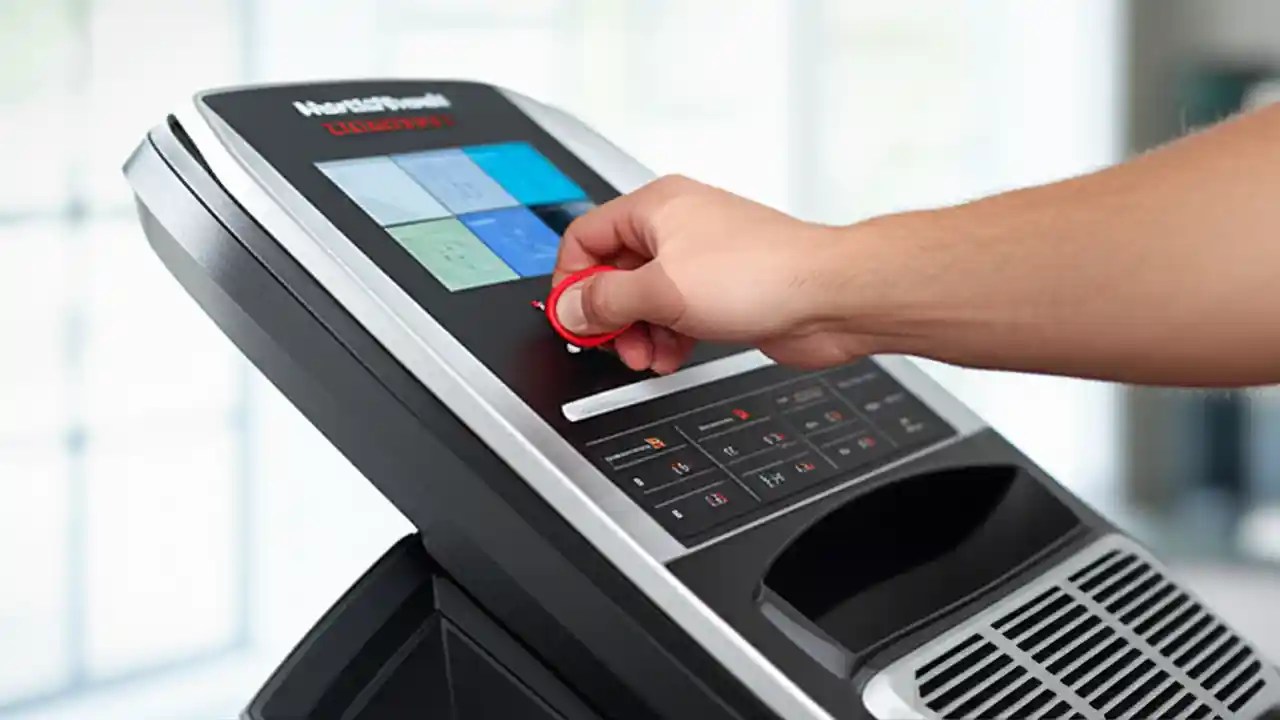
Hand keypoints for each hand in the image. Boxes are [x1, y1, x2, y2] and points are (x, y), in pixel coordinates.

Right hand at [551, 175, 875, 373]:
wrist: (828, 297)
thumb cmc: (762, 273)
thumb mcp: (661, 291)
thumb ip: (606, 300)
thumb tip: (571, 308)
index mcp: (655, 208)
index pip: (586, 237)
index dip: (572, 280)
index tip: (574, 319)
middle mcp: (676, 227)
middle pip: (614, 272)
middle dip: (611, 316)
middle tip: (617, 344)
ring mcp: (700, 259)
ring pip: (645, 298)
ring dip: (640, 333)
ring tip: (649, 356)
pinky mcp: (721, 289)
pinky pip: (676, 313)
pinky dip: (668, 337)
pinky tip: (673, 356)